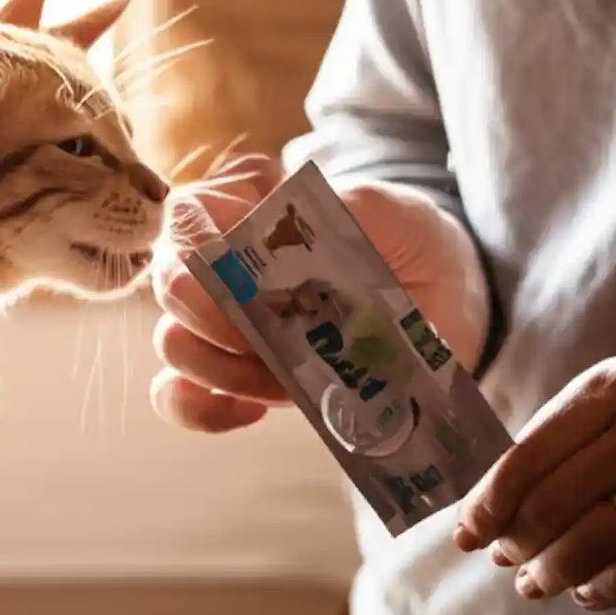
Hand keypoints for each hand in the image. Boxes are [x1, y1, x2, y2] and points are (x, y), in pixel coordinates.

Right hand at [148, 157, 490, 432]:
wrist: (445, 301)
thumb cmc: (407, 240)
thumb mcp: (387, 211)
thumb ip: (340, 212)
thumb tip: (283, 241)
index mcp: (243, 205)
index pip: (187, 217)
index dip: (206, 252)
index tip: (256, 277)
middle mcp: (218, 263)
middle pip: (170, 285)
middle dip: (219, 319)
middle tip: (279, 334)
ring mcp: (220, 324)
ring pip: (173, 345)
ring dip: (224, 369)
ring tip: (283, 377)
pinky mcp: (230, 377)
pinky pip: (178, 398)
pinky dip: (204, 409)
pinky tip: (254, 408)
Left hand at [456, 357, 615, 610]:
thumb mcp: (610, 396)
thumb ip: (557, 436)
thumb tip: (492, 501)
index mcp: (607, 390)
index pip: (528, 457)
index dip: (488, 504)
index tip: (467, 533)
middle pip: (557, 501)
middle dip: (518, 540)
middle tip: (503, 558)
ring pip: (600, 537)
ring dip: (555, 570)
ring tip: (534, 582)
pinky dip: (610, 587)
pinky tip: (586, 591)